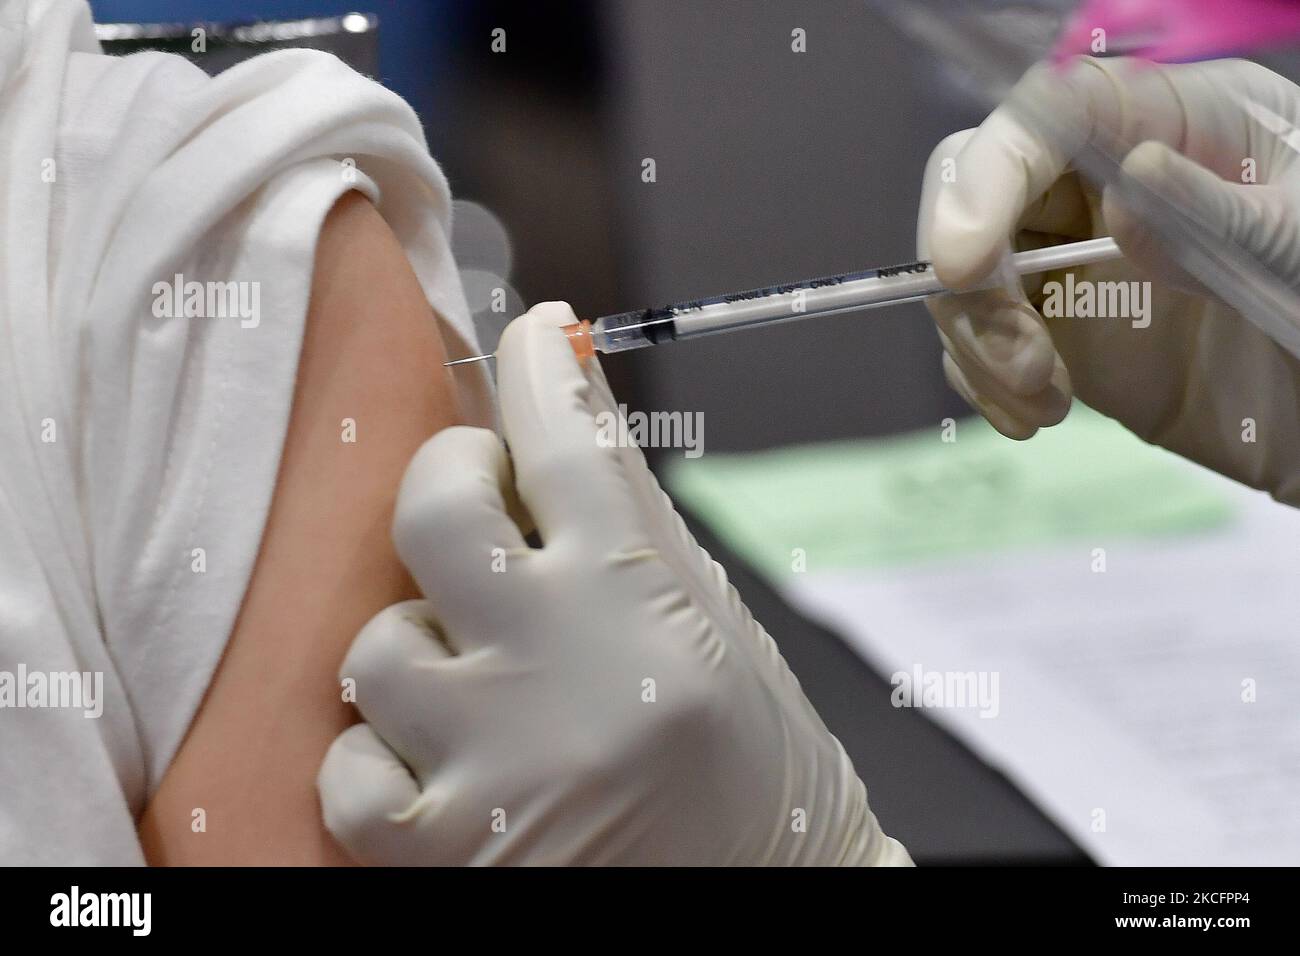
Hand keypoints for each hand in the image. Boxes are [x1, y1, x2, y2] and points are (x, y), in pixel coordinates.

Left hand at [317, 303, 910, 865]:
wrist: (766, 888)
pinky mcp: (455, 855)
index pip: (567, 443)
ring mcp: (503, 766)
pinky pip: (349, 771)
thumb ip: (625, 487)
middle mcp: (569, 672)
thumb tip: (567, 365)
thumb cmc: (742, 750)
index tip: (527, 339)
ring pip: (380, 648)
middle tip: (478, 499)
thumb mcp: (704, 609)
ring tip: (477, 675)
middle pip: (434, 513)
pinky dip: (380, 760)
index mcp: (646, 601)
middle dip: (447, 480)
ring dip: (421, 648)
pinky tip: (438, 761)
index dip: (535, 370)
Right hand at [918, 57, 1299, 504]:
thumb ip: (1218, 215)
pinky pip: (983, 345)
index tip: (965, 262)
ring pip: (967, 278)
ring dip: (976, 345)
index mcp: (1173, 122)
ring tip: (1042, 397)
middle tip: (1018, 355)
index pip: (1047, 117)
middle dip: (972, 278)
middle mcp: (1105, 183)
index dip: (989, 174)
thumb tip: (1126, 190)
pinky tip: (1038, 415)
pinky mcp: (1064, 335)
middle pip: (978, 191)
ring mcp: (1077, 262)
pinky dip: (985, 384)